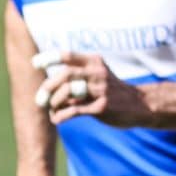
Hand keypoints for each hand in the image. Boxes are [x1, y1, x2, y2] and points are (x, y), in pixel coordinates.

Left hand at [32, 50, 148, 126]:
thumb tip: (45, 86)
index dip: (49, 58)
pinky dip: (60, 116)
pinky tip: (56, 119)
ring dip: (54, 103)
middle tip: (39, 100)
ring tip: (52, 110)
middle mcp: (97, 73)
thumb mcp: (97, 74)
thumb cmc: (110, 90)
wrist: (141, 105)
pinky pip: (73, 110)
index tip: (34, 63)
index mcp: (94, 62)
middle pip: (65, 75)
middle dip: (47, 87)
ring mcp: (101, 90)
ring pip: (68, 92)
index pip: (67, 55)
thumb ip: (75, 75)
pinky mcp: (101, 107)